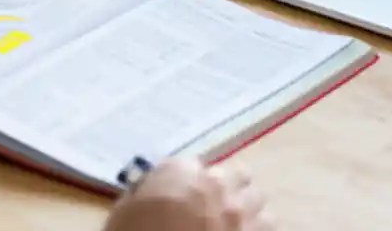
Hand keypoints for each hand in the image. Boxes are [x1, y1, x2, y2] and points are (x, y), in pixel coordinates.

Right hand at [103, 158, 274, 230]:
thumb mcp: (122, 215)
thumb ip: (140, 197)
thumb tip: (147, 194)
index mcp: (179, 173)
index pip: (188, 166)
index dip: (185, 182)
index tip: (179, 196)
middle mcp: (215, 185)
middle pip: (235, 175)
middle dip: (227, 188)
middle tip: (214, 207)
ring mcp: (241, 212)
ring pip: (257, 199)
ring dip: (248, 209)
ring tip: (235, 224)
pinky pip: (269, 226)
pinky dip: (258, 230)